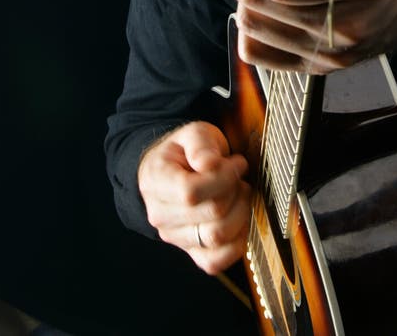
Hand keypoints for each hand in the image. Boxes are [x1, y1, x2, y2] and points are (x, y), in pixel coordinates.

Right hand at [138, 121, 250, 274]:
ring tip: (239, 194)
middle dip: (235, 191)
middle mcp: (160, 215)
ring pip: (217, 238)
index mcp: (156, 182)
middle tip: (239, 176)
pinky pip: (216, 262)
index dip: (223, 177)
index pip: (191, 192)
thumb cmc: (185, 152)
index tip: (236, 163)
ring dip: (240, 213)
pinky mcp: (191, 252)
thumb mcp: (193, 133)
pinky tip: (239, 218)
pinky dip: (236, 242)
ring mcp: (175, 237)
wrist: (173, 171)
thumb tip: (209, 164)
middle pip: (211, 214)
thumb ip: (201, 144)